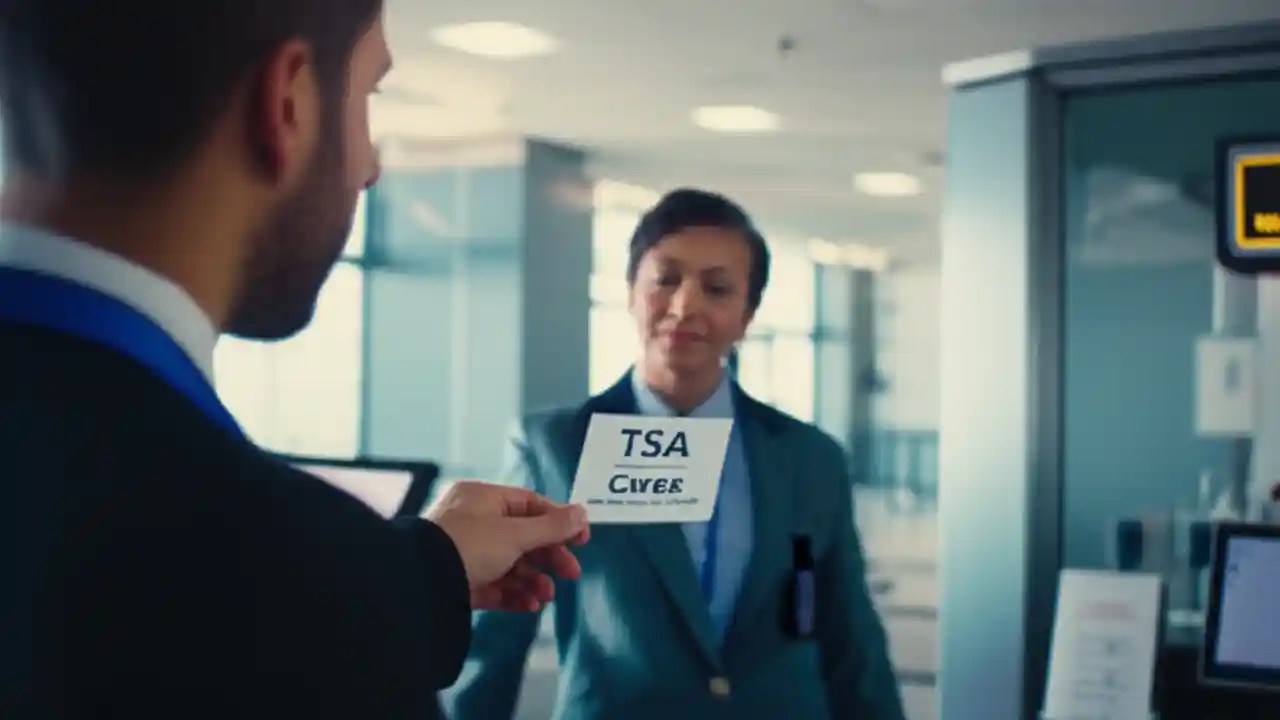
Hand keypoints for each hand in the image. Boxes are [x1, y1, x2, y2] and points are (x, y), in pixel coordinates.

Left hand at [426, 481, 589, 611]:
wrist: (419, 583)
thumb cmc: (470, 545)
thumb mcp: (515, 534)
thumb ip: (552, 527)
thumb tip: (582, 513)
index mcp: (483, 498)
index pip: (530, 504)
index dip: (559, 521)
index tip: (582, 539)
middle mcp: (473, 521)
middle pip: (522, 536)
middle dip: (548, 557)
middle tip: (571, 573)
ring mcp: (465, 552)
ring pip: (509, 564)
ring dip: (533, 580)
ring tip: (547, 595)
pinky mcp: (459, 581)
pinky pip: (493, 585)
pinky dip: (513, 594)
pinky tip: (530, 605)